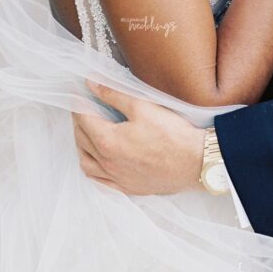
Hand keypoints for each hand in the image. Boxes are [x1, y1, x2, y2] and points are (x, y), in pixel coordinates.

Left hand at [72, 81, 205, 194]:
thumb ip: (113, 94)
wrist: (195, 162)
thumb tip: (92, 84)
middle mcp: (107, 162)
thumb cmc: (171, 134)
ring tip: (86, 132)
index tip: (77, 94)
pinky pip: (100, 181)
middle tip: (82, 108)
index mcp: (108, 141)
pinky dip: (92, 169)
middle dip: (78, 121)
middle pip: (82, 139)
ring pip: (86, 162)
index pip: (83, 119)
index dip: (78, 104)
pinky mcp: (128, 187)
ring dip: (81, 145)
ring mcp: (117, 178)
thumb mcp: (141, 106)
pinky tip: (96, 161)